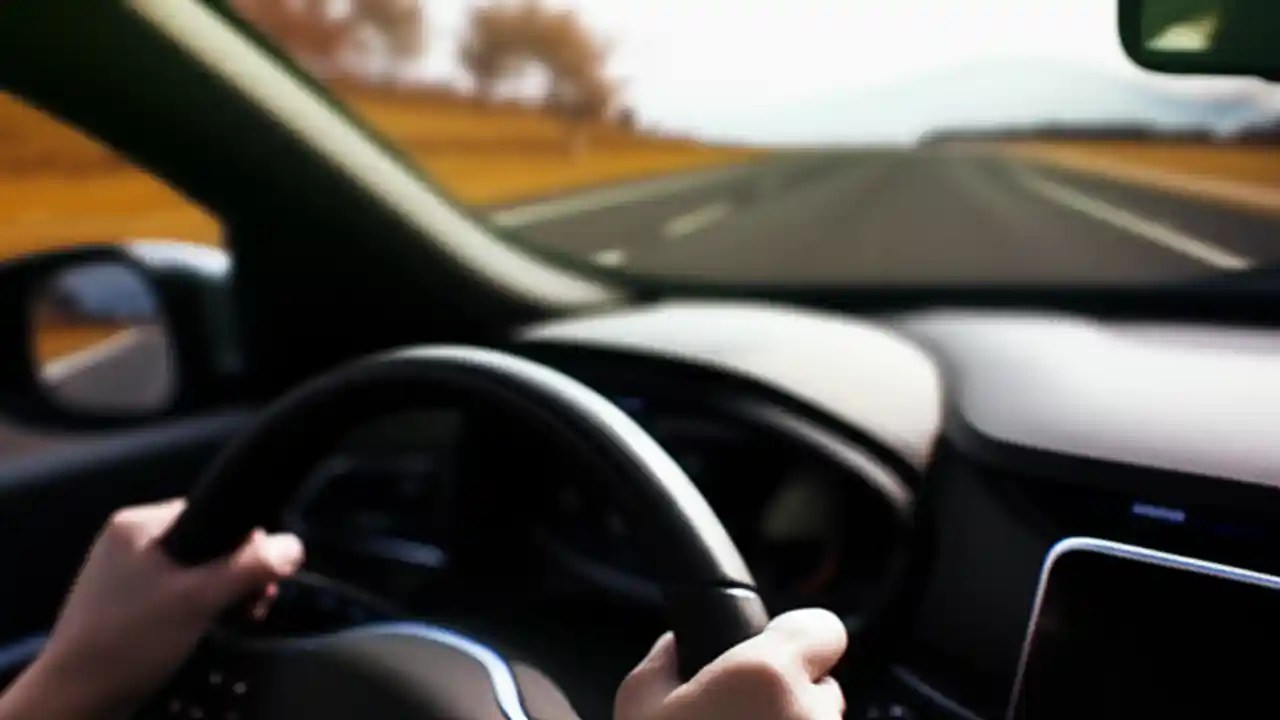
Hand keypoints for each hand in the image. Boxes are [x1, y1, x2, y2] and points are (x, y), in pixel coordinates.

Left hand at [0, 499, 304, 719]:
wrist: (73, 700)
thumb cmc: (127, 643)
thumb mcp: (199, 599)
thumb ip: (250, 568)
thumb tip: (295, 545)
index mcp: (138, 523)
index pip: (215, 512)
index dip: (248, 544)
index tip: (264, 579)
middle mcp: (129, 541)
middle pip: (209, 543)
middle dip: (239, 574)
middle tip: (253, 605)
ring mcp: (124, 573)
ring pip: (196, 569)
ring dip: (224, 592)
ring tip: (237, 618)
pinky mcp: (125, 603)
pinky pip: (177, 591)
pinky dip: (200, 606)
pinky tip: (208, 626)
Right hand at [615, 609, 847, 719]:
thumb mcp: (638, 705)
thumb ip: (663, 661)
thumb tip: (675, 646)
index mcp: (769, 676)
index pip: (823, 627)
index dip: (797, 638)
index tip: (773, 656)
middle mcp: (814, 714)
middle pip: (822, 686)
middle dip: (789, 697)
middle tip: (740, 717)